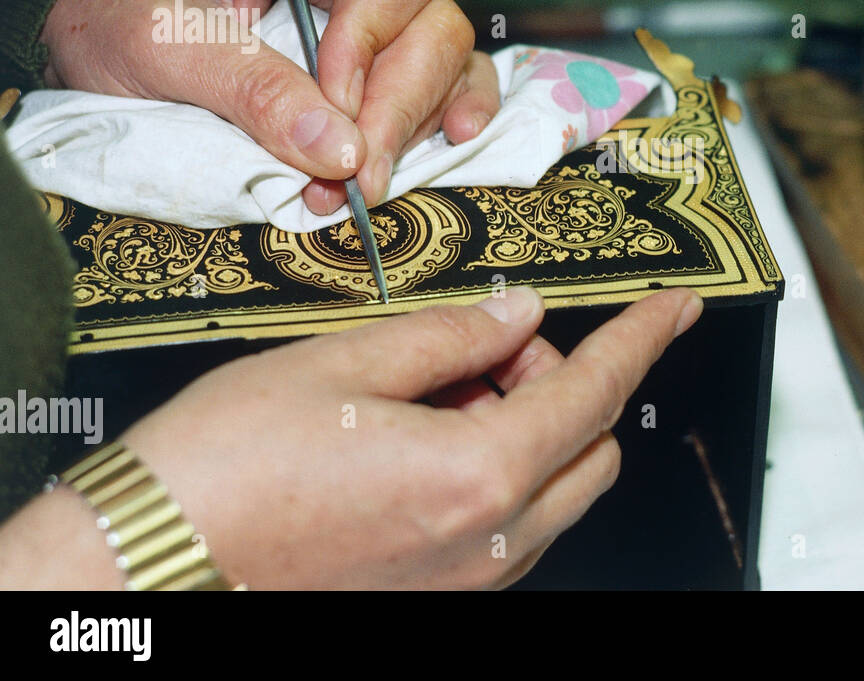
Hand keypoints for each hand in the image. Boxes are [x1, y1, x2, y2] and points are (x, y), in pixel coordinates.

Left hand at [39, 0, 499, 212]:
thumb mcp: (158, 45)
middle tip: (353, 174)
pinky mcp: (383, 64)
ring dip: (411, 127)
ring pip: (444, 60)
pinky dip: (456, 112)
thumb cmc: (114, 21)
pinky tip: (450, 139)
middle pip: (429, 22)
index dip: (374, 37)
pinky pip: (453, 80)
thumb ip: (249, 88)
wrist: (91, 51)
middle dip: (394, 104)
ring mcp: (376, 15)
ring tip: (356, 187)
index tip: (334, 104)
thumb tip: (339, 150)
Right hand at [101, 286, 700, 589]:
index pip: (596, 392)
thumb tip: (516, 314)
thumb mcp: (344, 364)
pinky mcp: (435, 597)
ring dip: (531, 429)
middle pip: (590, 449)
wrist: (148, 566)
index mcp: (476, 476)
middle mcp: (486, 545)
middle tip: (501, 343)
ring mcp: (464, 583)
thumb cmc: (224, 470)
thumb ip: (452, 336)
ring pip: (555, 492)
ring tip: (443, 389)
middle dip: (569, 384)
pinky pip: (509, 529)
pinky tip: (427, 436)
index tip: (675, 308)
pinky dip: (499, 473)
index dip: (642, 339)